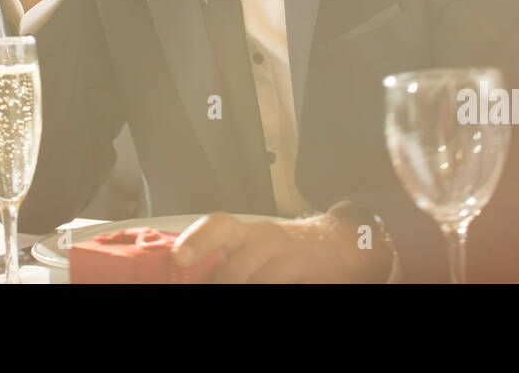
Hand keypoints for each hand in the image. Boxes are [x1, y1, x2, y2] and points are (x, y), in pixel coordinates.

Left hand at [170, 211, 393, 282]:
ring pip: (257, 282)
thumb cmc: (286, 248)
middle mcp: (266, 242)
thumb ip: (228, 257)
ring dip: (243, 290)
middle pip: (234, 269)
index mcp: (248, 233)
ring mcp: (287, 261)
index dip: (198, 240)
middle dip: (216, 285)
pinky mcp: (304, 276)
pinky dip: (267, 293)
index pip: (219, 226)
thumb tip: (190, 274)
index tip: (179, 256)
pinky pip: (278, 289)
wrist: (339, 244)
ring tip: (239, 291)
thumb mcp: (256, 244)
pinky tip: (266, 292)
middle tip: (202, 290)